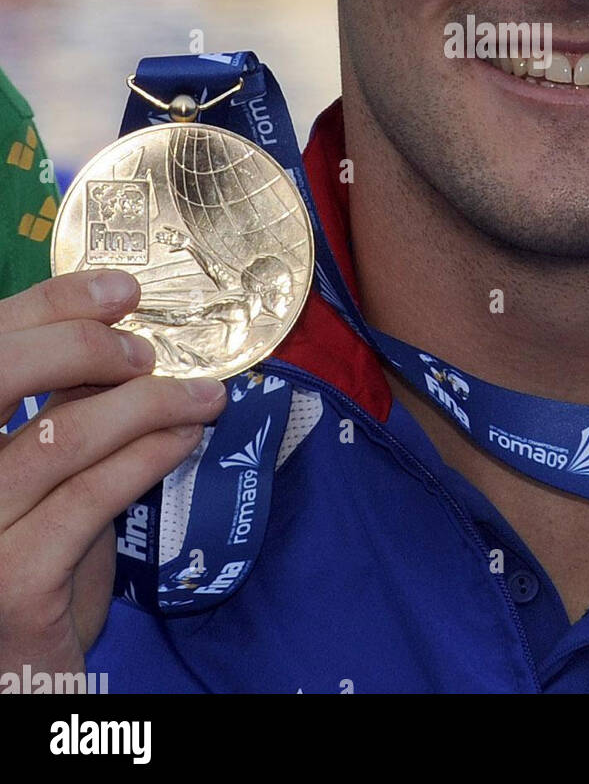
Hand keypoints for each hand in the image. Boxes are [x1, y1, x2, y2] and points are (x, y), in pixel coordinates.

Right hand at [0, 270, 226, 678]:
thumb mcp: (40, 475)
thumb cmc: (35, 558)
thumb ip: (60, 409)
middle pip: (1, 375)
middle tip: (150, 351)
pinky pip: (88, 498)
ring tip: (201, 398)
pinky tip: (183, 441)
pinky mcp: (12, 578)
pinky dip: (146, 459)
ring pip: (60, 436)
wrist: (24, 668)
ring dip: (145, 406)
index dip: (51, 305)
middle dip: (85, 344)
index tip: (121, 290)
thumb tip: (114, 339)